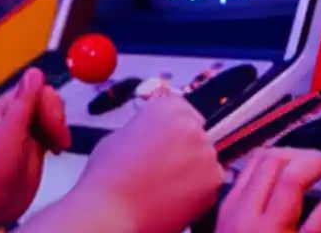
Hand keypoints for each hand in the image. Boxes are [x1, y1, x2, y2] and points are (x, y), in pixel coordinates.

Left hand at [0, 67, 70, 225]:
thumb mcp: (10, 132)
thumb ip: (23, 102)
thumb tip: (35, 70)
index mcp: (5, 106)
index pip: (38, 90)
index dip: (50, 106)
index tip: (55, 127)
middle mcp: (15, 115)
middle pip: (48, 101)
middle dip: (57, 117)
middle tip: (58, 140)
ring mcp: (26, 130)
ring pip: (52, 115)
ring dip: (60, 127)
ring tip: (59, 146)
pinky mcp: (35, 145)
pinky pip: (53, 130)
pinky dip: (59, 137)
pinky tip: (58, 150)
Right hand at [62, 94, 222, 232]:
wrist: (110, 212)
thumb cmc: (106, 177)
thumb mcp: (120, 135)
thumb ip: (146, 126)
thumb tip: (155, 132)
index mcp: (167, 107)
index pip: (181, 107)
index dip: (173, 126)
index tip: (167, 138)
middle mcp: (191, 125)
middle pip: (197, 131)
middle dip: (184, 146)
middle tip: (164, 165)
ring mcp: (206, 152)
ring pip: (205, 157)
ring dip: (193, 167)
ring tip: (166, 184)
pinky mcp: (214, 179)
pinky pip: (211, 180)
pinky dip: (198, 189)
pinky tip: (174, 197)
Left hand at [217, 148, 320, 232]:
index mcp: (269, 228)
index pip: (293, 175)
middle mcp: (243, 211)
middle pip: (273, 159)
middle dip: (305, 155)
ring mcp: (230, 208)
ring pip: (257, 160)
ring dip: (286, 156)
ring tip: (309, 168)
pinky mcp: (224, 210)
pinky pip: (246, 173)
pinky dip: (268, 166)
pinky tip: (284, 179)